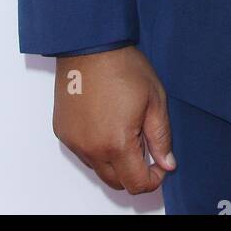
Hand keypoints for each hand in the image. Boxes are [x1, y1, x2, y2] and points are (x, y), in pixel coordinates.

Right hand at [53, 44, 174, 193]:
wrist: (91, 46)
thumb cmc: (123, 67)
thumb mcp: (155, 100)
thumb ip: (161, 137)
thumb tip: (167, 163)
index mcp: (117, 143)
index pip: (136, 184)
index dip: (153, 179)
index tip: (160, 164)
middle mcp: (92, 149)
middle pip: (116, 181)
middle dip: (134, 172)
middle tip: (145, 146)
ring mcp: (74, 142)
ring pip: (98, 168)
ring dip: (114, 160)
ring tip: (125, 128)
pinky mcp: (63, 133)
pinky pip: (83, 152)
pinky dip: (96, 147)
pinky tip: (105, 123)